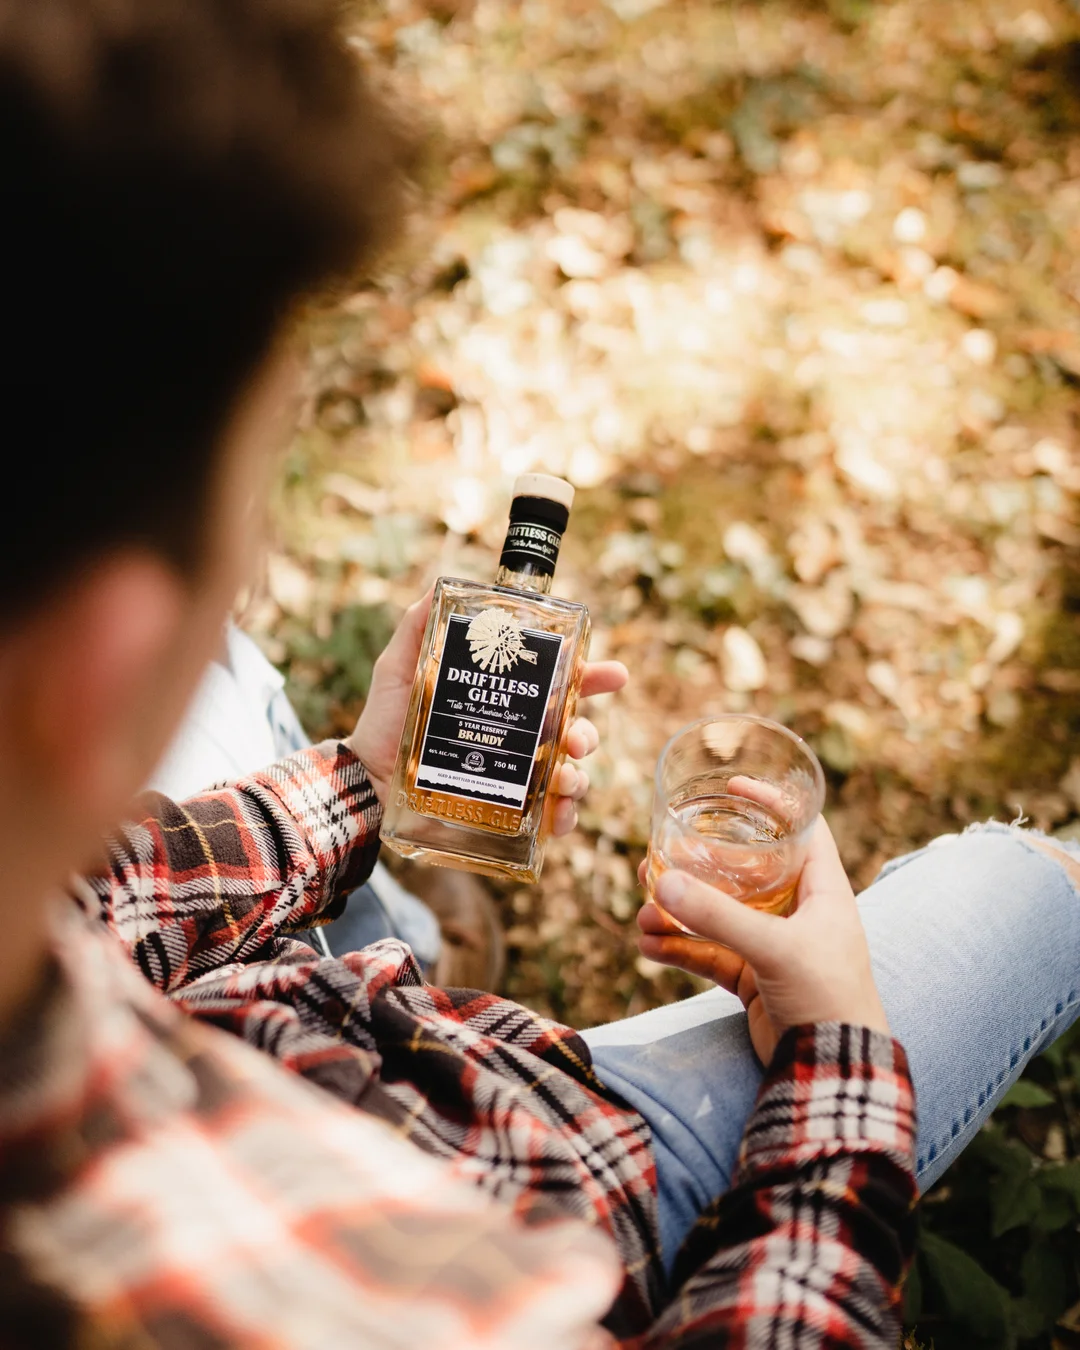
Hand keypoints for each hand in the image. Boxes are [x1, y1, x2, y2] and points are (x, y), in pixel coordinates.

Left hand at [349, 587, 627, 834]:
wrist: (365, 779)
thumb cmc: (386, 723)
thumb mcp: (398, 669)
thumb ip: (417, 630)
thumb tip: (437, 587)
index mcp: (508, 700)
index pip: (562, 685)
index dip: (594, 677)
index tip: (615, 675)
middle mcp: (522, 738)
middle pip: (577, 732)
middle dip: (589, 734)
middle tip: (576, 739)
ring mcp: (519, 777)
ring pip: (572, 776)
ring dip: (579, 777)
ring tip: (563, 778)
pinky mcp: (510, 814)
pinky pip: (552, 820)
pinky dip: (563, 818)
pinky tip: (555, 814)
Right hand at [636, 816, 888, 1063]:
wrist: (832, 1069)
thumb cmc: (826, 996)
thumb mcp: (775, 948)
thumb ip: (718, 917)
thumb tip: (661, 882)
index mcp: (822, 889)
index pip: (802, 828)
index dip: (772, 803)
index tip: (733, 786)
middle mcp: (798, 912)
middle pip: (745, 871)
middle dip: (700, 864)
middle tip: (659, 854)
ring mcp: (773, 946)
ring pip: (719, 916)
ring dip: (680, 912)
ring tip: (644, 909)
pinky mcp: (753, 978)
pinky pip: (709, 954)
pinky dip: (679, 949)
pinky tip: (648, 945)